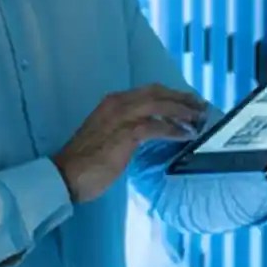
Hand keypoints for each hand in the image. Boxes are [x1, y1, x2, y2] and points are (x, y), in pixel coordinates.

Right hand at [52, 84, 206, 203]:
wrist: (66, 175)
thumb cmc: (85, 162)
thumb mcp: (107, 137)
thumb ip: (125, 129)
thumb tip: (148, 133)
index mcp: (112, 103)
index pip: (147, 91)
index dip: (169, 94)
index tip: (186, 101)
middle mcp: (117, 103)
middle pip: (157, 92)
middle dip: (180, 97)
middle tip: (199, 106)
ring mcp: (122, 117)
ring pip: (159, 104)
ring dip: (182, 111)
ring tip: (198, 119)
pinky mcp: (127, 134)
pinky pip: (157, 126)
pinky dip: (174, 129)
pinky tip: (186, 135)